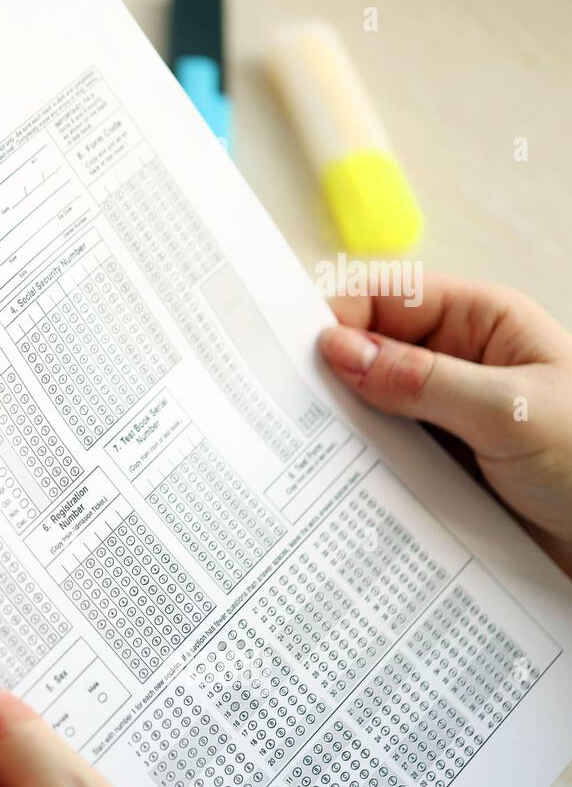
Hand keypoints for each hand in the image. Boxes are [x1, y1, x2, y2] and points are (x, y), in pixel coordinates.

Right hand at [318, 273, 571, 575]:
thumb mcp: (509, 412)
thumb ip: (422, 379)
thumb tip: (338, 348)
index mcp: (480, 325)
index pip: (388, 300)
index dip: (336, 318)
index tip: (288, 352)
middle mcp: (457, 366)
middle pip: (368, 355)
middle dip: (326, 377)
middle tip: (278, 406)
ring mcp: (445, 420)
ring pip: (369, 411)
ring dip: (339, 430)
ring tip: (294, 451)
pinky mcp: (439, 469)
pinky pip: (382, 459)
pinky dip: (354, 469)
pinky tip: (329, 486)